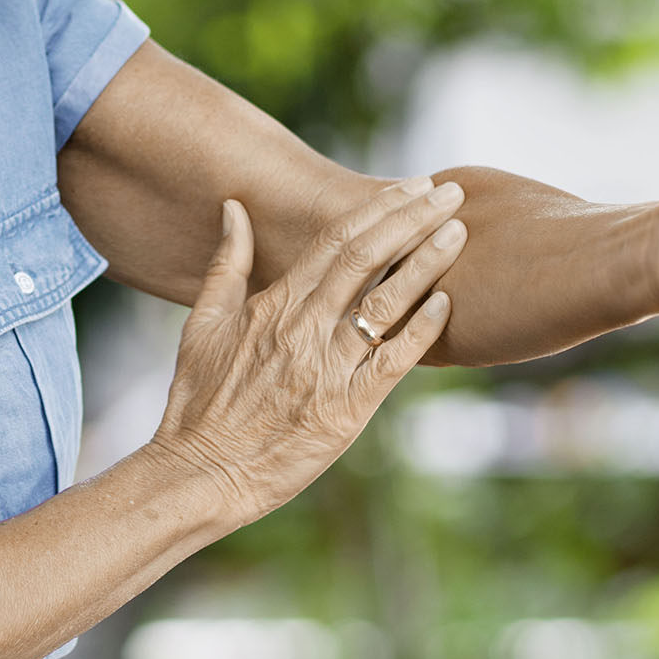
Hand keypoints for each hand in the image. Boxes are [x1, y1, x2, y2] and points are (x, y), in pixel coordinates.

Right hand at [148, 178, 465, 524]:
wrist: (200, 472)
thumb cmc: (198, 402)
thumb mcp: (203, 322)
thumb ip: (227, 262)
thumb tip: (235, 207)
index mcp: (275, 304)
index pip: (337, 240)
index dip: (380, 208)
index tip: (414, 185)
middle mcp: (304, 328)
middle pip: (368, 258)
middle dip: (413, 218)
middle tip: (451, 193)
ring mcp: (327, 369)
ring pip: (386, 302)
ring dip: (426, 262)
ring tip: (459, 232)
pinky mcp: (345, 411)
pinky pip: (392, 363)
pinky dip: (420, 330)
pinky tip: (447, 303)